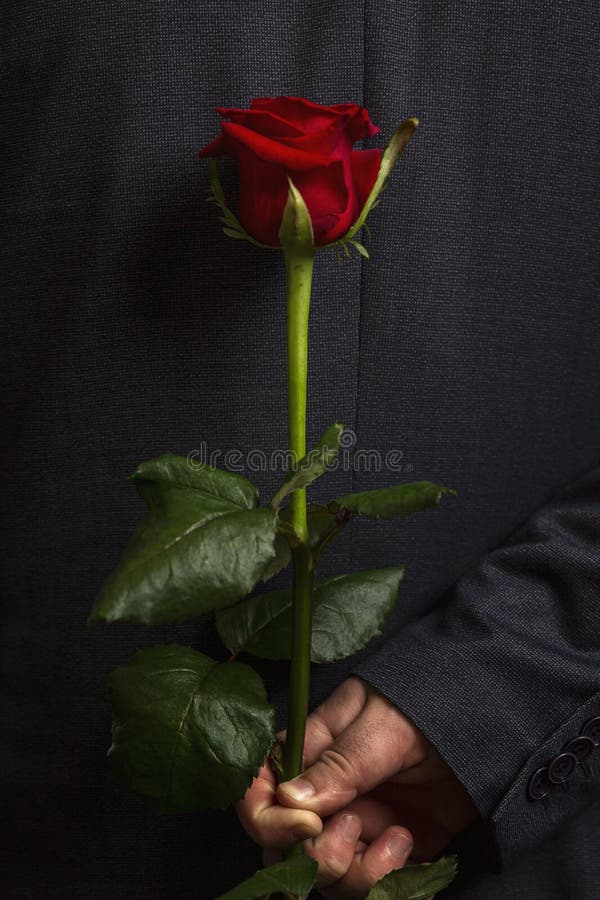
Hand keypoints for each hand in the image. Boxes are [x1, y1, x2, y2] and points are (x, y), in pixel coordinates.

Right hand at [237, 676, 477, 898]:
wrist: (490, 724)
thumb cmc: (430, 705)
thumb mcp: (385, 725)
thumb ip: (341, 762)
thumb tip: (289, 801)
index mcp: (311, 750)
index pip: (261, 793)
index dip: (267, 818)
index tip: (304, 824)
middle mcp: (326, 794)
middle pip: (289, 847)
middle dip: (318, 855)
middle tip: (355, 829)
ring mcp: (358, 824)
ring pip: (326, 876)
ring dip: (356, 872)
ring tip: (396, 838)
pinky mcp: (390, 851)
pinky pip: (370, 887)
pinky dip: (386, 883)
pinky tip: (408, 846)